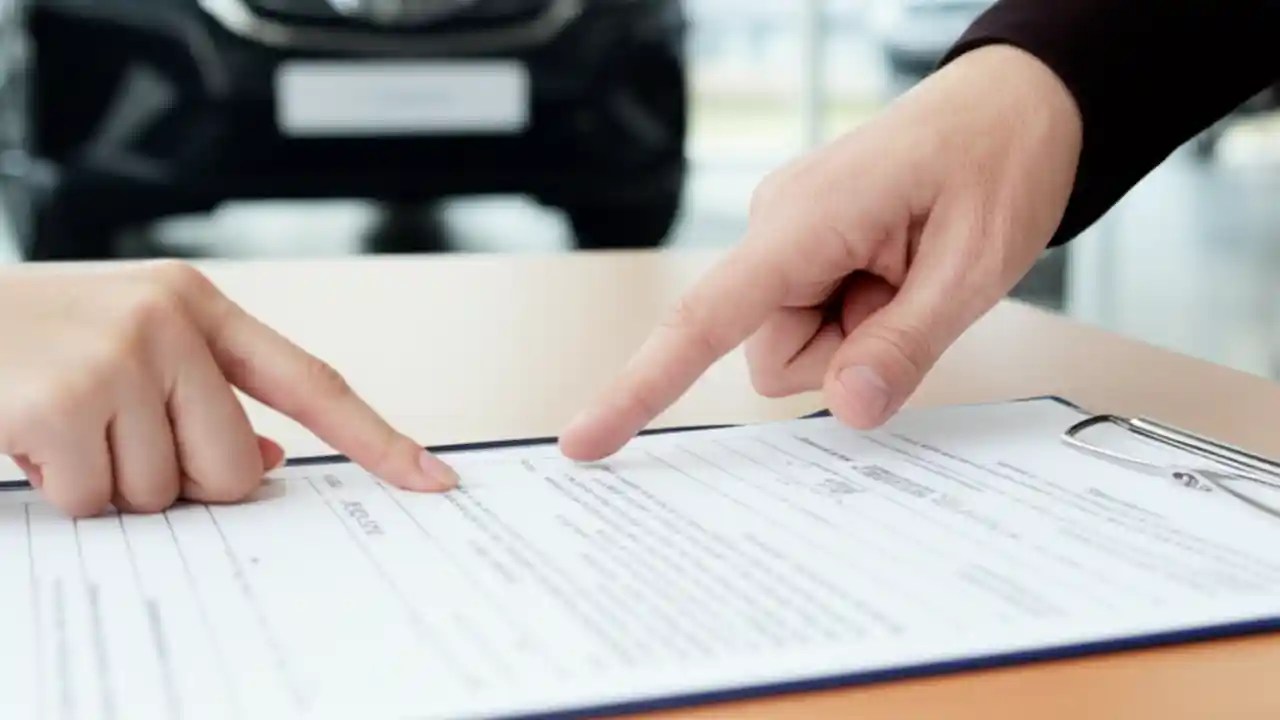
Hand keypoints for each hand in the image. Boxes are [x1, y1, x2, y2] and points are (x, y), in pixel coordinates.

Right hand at [0, 261, 455, 516]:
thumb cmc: (34, 339)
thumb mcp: (129, 346)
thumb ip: (205, 396)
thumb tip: (270, 462)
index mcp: (199, 306)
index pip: (313, 382)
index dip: (376, 438)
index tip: (431, 478)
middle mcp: (170, 321)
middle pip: (235, 470)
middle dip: (180, 481)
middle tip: (116, 440)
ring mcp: (119, 355)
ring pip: (164, 491)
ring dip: (110, 483)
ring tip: (64, 426)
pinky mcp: (64, 400)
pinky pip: (95, 500)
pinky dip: (60, 491)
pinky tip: (30, 437)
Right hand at [560, 45, 1082, 459]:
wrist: (1017, 104)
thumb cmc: (998, 162)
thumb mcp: (973, 267)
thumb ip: (903, 345)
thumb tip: (845, 410)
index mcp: (805, 220)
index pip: (705, 317)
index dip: (641, 386)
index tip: (584, 439)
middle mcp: (777, 225)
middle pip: (770, 352)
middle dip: (842, 354)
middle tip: (914, 298)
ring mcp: (787, 234)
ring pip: (794, 343)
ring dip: (855, 335)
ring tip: (911, 277)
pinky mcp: (803, 245)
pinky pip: (811, 317)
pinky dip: (857, 317)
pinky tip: (896, 272)